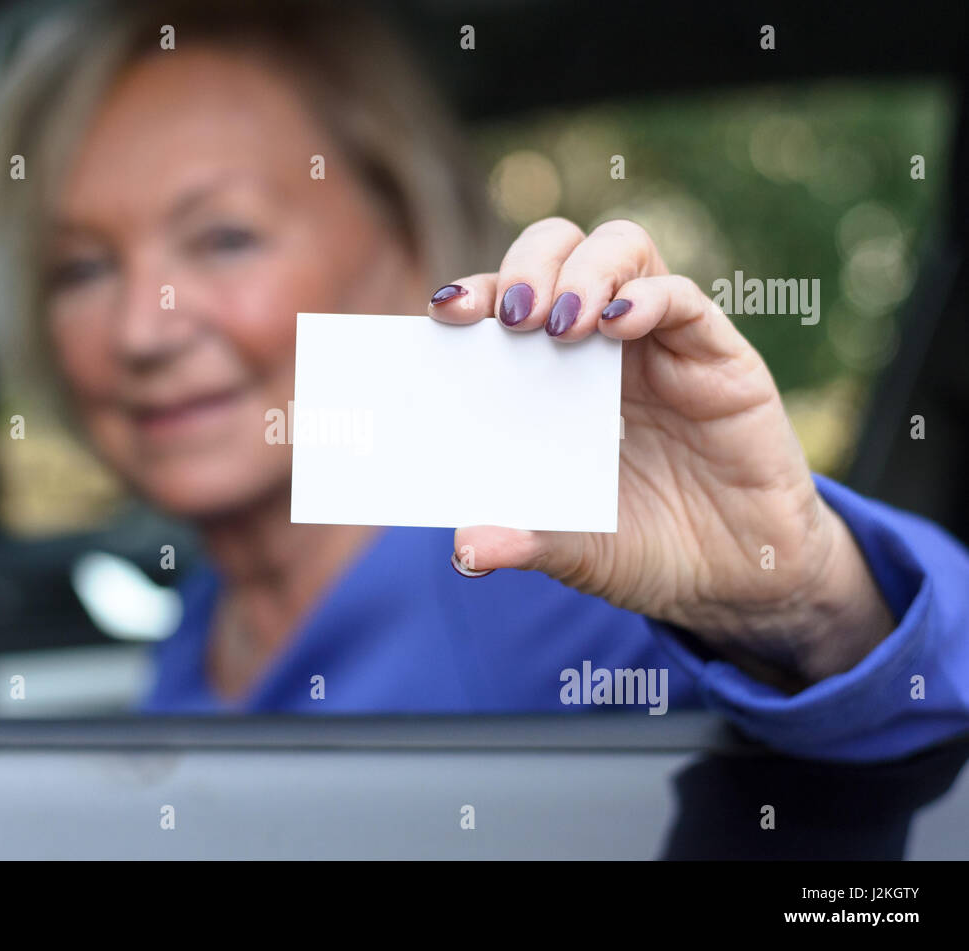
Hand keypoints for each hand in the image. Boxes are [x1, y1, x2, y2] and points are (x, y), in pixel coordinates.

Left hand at [429, 217, 893, 691]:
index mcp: (548, 372)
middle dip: (526, 267)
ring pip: (620, 249)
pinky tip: (620, 322)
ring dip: (583, 272)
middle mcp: (599, 342)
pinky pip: (683, 298)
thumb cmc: (643, 546)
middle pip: (557, 249)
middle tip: (514, 318)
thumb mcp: (574, 550)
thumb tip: (466, 550)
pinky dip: (648, 297)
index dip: (473, 292)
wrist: (733, 576)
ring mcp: (658, 341)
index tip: (443, 310)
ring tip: (559, 324)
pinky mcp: (716, 355)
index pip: (502, 300)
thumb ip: (524, 541)